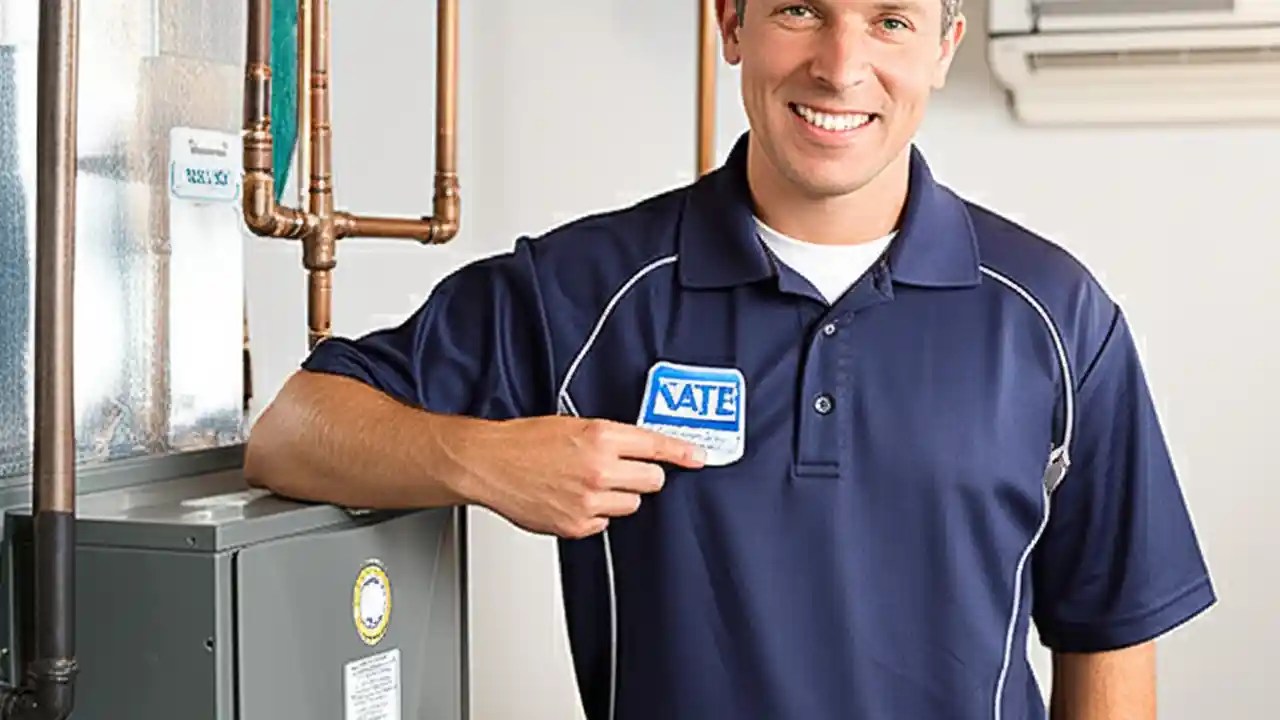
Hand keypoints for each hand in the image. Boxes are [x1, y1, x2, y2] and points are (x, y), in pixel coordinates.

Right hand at [453, 416, 705, 538]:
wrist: (490, 463)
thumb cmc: (525, 440)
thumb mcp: (574, 424)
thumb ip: (611, 437)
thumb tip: (641, 449)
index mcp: (602, 437)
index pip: (657, 446)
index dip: (683, 453)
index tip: (699, 458)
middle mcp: (600, 470)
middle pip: (652, 481)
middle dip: (643, 475)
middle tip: (622, 469)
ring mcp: (589, 501)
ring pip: (631, 505)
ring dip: (619, 496)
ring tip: (590, 484)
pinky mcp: (576, 525)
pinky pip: (604, 523)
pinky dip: (595, 514)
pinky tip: (573, 498)